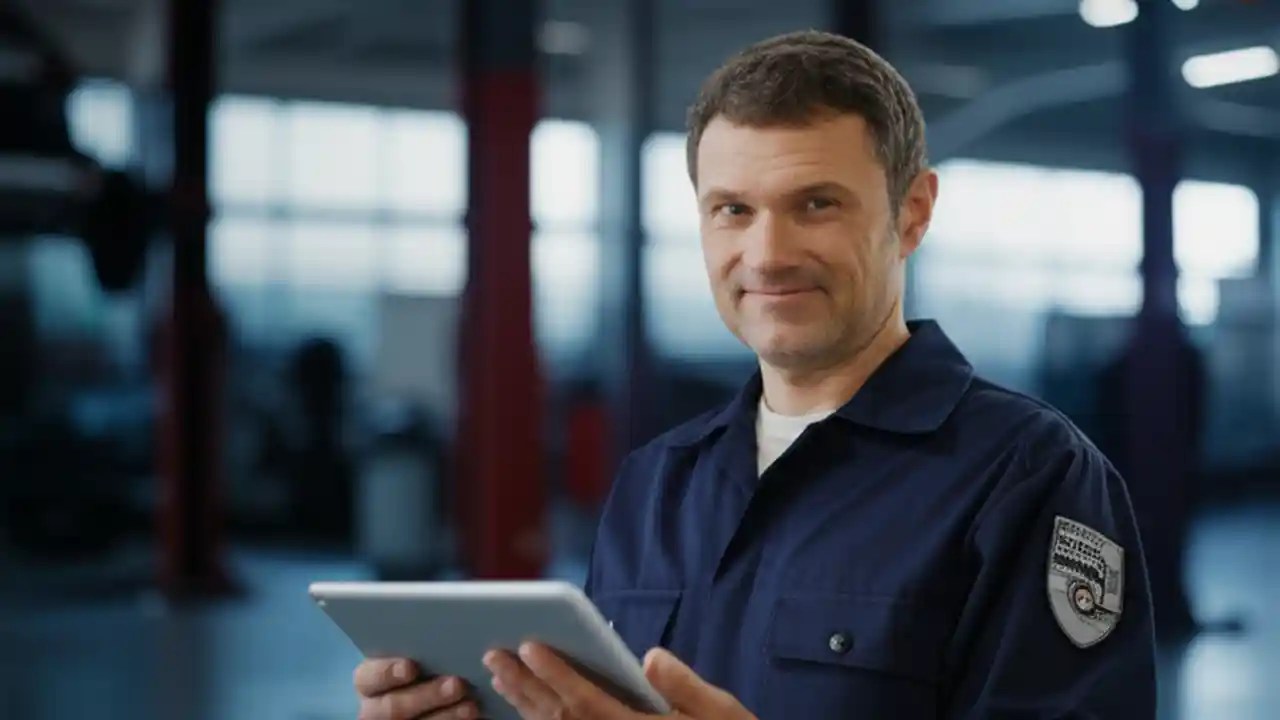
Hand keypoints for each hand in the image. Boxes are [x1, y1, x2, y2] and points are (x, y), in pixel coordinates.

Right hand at [353, 657, 479, 718]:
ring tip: (472, 706)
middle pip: (393, 707)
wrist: (434, 698)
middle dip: (426, 696)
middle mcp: (375, 708)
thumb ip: (423, 649)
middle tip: (457, 684)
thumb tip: (440, 630)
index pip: (368, 678)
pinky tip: (472, 718)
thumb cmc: (426, 667)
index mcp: (370, 681)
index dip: (387, 672)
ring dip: (444, 716)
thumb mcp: (420, 656)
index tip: (410, 667)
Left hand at [484, 642, 756, 718]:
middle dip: (524, 686)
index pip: (587, 702)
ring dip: (523, 704)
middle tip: (493, 657)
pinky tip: (526, 707)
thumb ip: (685, 686)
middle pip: (558, 719)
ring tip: (499, 675)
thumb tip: (649, 657)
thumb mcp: (720, 712)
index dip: (555, 674)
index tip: (529, 645)